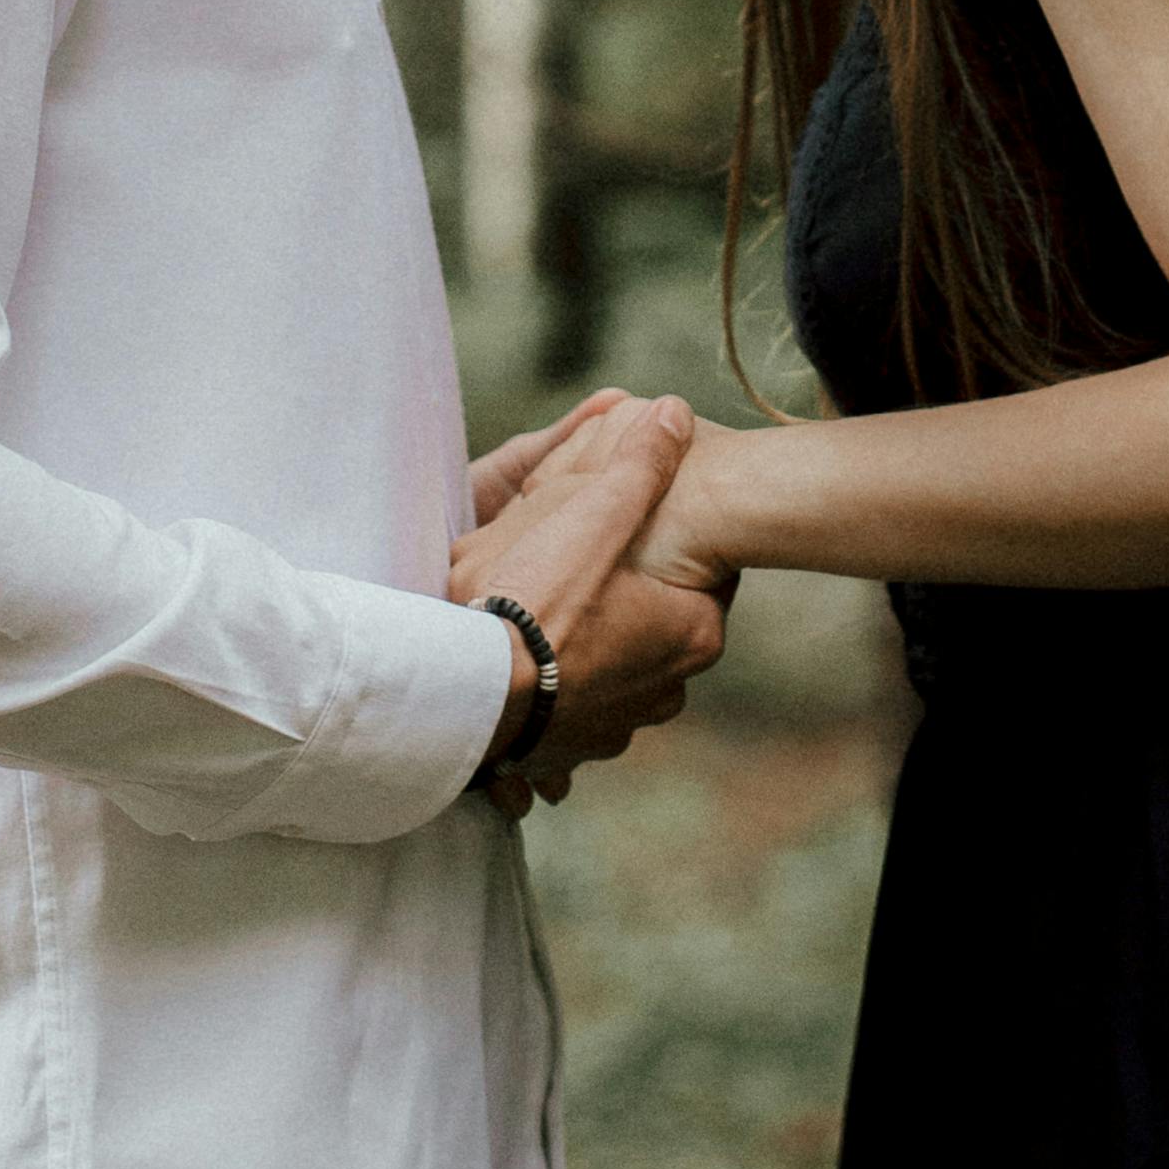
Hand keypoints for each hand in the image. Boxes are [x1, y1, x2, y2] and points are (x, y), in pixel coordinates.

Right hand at [451, 396, 726, 808]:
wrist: (464, 698)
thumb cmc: (534, 604)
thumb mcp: (592, 515)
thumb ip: (640, 465)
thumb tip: (677, 413)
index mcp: (692, 633)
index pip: (704, 574)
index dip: (666, 544)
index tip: (627, 528)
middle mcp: (667, 690)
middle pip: (653, 621)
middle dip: (621, 595)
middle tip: (574, 562)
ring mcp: (617, 729)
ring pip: (610, 667)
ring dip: (584, 644)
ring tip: (539, 610)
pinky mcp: (568, 754)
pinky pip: (568, 709)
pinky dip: (550, 687)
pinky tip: (520, 663)